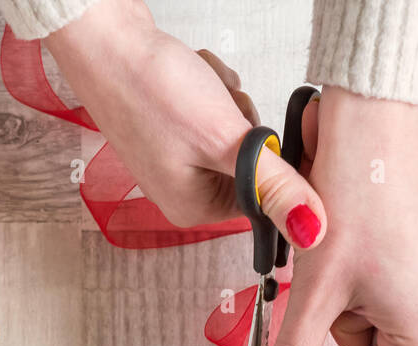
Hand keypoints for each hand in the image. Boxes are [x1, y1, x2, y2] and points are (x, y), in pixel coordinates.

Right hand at [44, 0, 325, 238]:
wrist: (104, 41)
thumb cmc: (150, 90)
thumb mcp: (224, 140)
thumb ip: (274, 186)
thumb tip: (312, 231)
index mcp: (194, 208)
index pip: (263, 195)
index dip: (269, 156)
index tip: (252, 129)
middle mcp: (184, 190)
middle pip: (252, 160)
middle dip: (243, 123)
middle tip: (218, 106)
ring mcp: (176, 158)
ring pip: (236, 130)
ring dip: (229, 101)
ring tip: (200, 89)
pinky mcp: (172, 128)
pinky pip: (215, 112)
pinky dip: (212, 89)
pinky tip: (191, 80)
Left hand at [262, 86, 417, 345]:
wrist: (372, 120)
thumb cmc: (353, 198)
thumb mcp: (313, 292)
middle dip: (327, 325)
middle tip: (307, 281)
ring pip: (368, 316)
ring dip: (336, 296)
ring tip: (326, 249)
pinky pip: (382, 284)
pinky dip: (350, 273)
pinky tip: (341, 237)